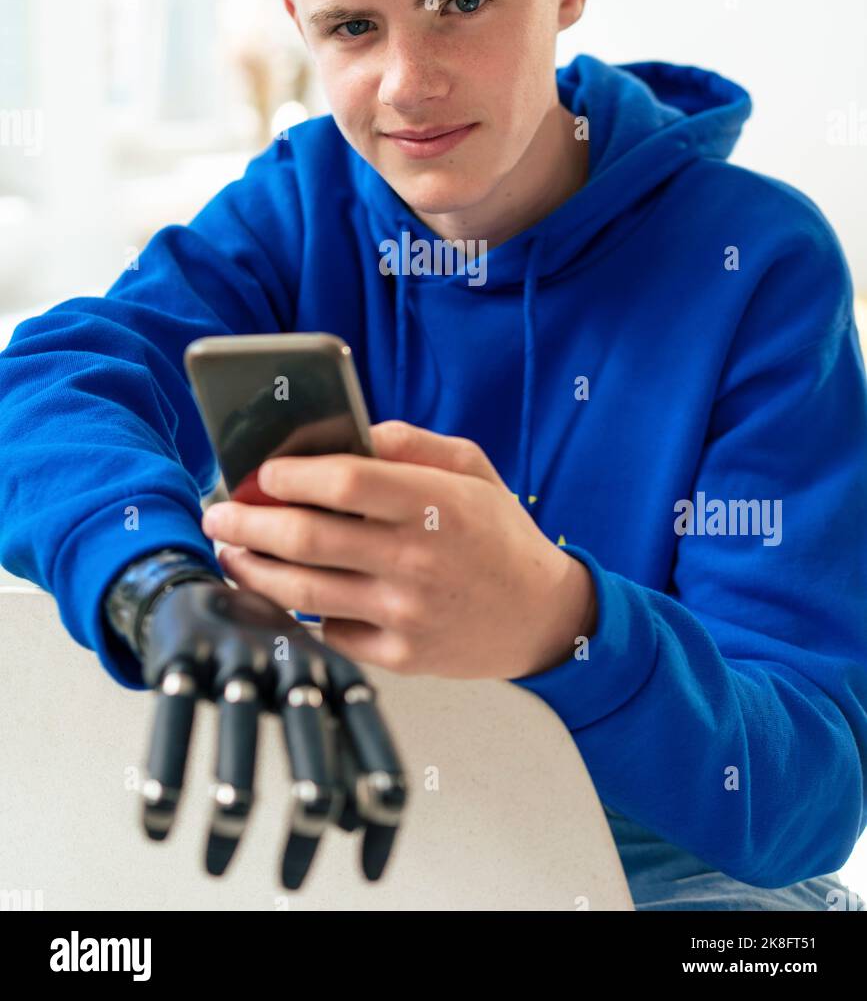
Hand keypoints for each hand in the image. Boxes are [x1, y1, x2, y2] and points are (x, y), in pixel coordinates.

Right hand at [139, 581, 406, 888]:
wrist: (206, 587)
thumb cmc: (274, 660)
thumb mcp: (318, 695)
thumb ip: (344, 751)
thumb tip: (359, 825)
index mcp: (337, 674)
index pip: (371, 740)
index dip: (378, 805)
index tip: (369, 874)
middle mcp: (294, 660)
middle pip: (312, 733)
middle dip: (308, 805)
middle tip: (293, 880)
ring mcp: (238, 655)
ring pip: (241, 726)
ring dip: (233, 796)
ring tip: (220, 863)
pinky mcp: (185, 654)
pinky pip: (174, 716)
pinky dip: (167, 770)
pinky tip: (159, 819)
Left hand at [204, 421, 596, 680]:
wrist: (542, 617)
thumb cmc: (499, 535)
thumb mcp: (473, 469)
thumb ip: (413, 443)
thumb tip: (353, 430)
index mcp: (435, 503)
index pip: (343, 483)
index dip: (289, 475)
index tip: (260, 471)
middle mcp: (416, 558)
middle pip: (307, 538)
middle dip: (249, 521)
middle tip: (220, 512)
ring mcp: (405, 613)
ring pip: (302, 591)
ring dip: (253, 568)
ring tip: (231, 550)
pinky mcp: (400, 656)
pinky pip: (328, 631)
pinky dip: (295, 610)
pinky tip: (277, 590)